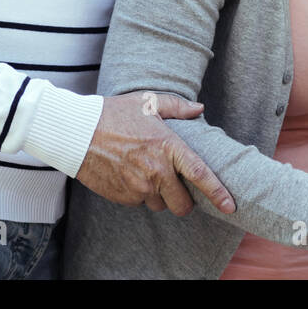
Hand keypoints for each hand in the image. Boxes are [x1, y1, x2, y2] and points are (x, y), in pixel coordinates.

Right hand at [76, 91, 234, 216]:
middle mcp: (156, 171)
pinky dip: (139, 195)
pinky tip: (130, 176)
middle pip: (182, 205)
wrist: (76, 133)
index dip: (218, 193)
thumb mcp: (148, 102)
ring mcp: (138, 187)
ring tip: (147, 173)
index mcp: (168, 147)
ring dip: (160, 196)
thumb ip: (178, 107)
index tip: (231, 206)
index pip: (200, 175)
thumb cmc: (114, 113)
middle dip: (185, 202)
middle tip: (179, 189)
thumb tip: (199, 109)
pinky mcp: (122, 197)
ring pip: (160, 205)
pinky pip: (139, 203)